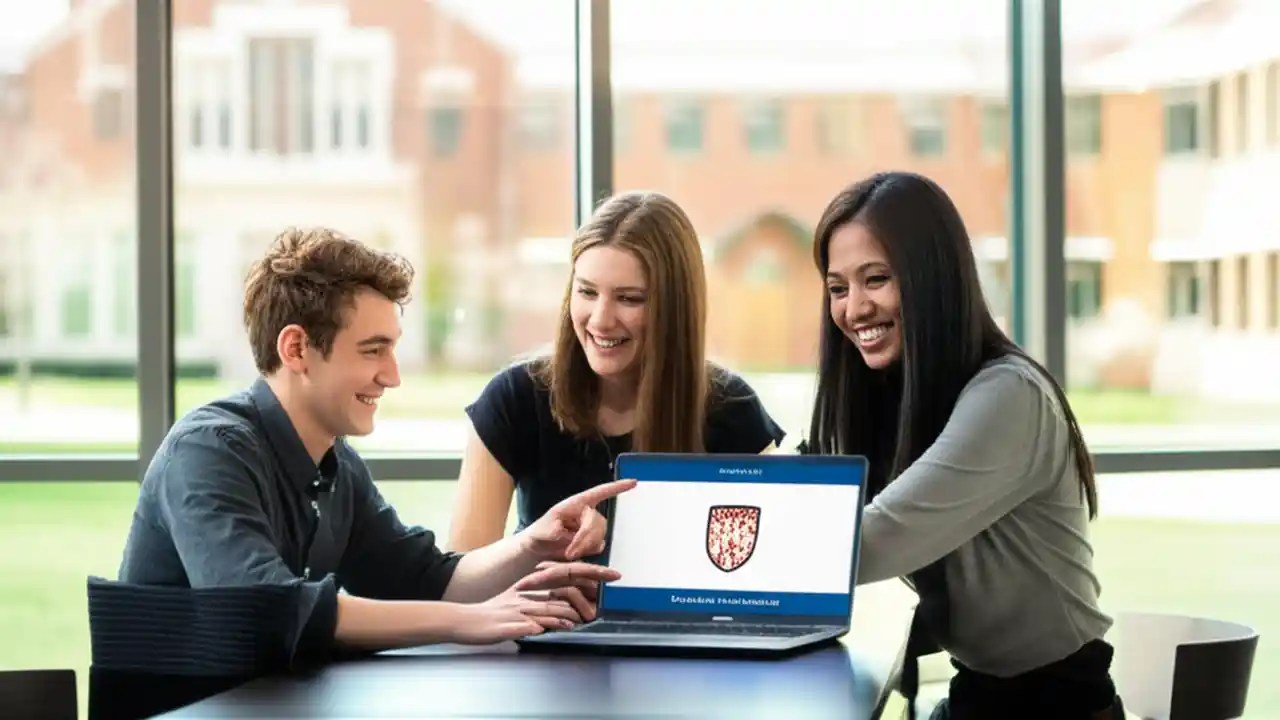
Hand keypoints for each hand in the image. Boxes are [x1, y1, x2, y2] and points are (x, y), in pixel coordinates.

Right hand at [447, 561, 621, 643]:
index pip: (567, 574)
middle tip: (600, 604)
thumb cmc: (492, 615)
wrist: (464, 621)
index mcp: (532, 586)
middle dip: (586, 597)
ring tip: (581, 621)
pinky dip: (544, 626)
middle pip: (563, 590)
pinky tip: (554, 629)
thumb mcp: (519, 603)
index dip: (591, 573)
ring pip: (548, 608)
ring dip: (567, 615)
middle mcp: (528, 594)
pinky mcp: (508, 624)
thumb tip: (566, 608)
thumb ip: (542, 603)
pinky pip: (529, 624)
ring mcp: (518, 609)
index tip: (612, 575)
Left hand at [520, 478, 636, 560]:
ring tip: (569, 554)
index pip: (599, 493)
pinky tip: (576, 553)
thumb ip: (556, 532)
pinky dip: (588, 551)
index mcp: (576, 504)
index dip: (617, 487)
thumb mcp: (543, 530)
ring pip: (600, 535)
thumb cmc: (540, 533)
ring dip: (586, 546)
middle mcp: (586, 513)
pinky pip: (599, 545)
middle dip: (585, 539)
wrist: (538, 549)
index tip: (633, 482)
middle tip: (569, 553)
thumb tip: (567, 535)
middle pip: (598, 523)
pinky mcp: (593, 540)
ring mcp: (591, 527)